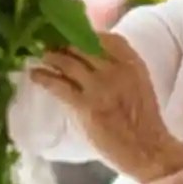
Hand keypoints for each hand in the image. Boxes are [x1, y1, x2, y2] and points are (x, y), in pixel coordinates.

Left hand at [31, 32, 182, 181]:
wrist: (147, 150)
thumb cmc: (141, 119)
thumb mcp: (138, 83)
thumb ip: (118, 67)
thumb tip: (88, 53)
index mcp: (132, 62)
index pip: (103, 37)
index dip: (83, 32)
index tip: (70, 32)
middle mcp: (116, 69)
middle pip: (81, 45)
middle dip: (63, 42)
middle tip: (49, 42)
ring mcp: (100, 87)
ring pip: (67, 62)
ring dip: (50, 57)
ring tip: (42, 56)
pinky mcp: (86, 106)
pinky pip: (58, 85)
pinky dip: (43, 77)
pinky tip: (35, 75)